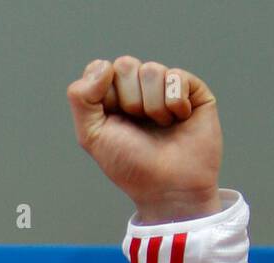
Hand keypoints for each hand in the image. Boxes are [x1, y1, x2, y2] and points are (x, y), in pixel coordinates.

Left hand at [67, 56, 222, 222]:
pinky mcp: (193, 90)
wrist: (168, 186)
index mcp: (111, 98)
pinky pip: (177, 77)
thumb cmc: (129, 165)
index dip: (104, 93)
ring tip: (160, 127)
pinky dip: (174, 103)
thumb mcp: (91, 136)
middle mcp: (138, 89)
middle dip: (128, 100)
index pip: (101, 68)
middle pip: (125, 65)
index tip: (112, 119)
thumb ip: (81, 98)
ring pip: (152, 70)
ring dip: (152, 106)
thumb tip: (103, 65)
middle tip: (137, 125)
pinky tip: (179, 120)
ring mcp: (166, 88)